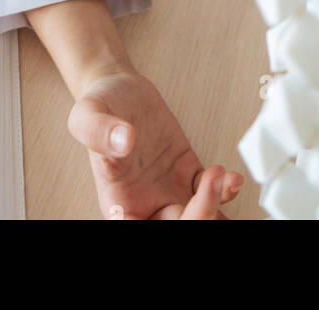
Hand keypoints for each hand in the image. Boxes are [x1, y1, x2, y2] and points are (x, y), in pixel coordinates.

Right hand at [68, 68, 244, 219]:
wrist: (120, 89)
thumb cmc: (100, 105)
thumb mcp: (88, 114)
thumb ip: (100, 131)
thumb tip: (123, 140)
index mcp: (119, 202)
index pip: (139, 230)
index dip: (163, 228)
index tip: (174, 208)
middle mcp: (146, 203)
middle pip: (178, 227)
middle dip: (200, 214)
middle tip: (210, 185)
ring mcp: (168, 190)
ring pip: (198, 216)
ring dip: (215, 207)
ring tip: (225, 180)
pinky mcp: (186, 173)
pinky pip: (209, 193)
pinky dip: (224, 191)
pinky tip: (230, 177)